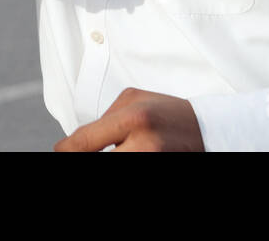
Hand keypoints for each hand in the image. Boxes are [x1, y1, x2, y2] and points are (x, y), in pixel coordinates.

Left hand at [53, 88, 204, 151]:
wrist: (209, 128)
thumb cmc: (167, 110)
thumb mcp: (133, 100)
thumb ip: (105, 118)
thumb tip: (78, 140)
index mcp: (134, 119)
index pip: (85, 142)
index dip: (66, 150)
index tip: (60, 151)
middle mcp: (146, 144)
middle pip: (98, 161)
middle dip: (84, 159)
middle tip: (79, 153)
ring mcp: (156, 159)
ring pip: (116, 165)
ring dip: (105, 159)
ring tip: (110, 149)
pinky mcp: (162, 166)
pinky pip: (131, 168)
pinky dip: (123, 159)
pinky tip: (122, 152)